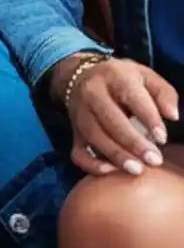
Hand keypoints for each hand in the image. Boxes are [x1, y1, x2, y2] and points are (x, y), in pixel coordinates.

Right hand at [54, 54, 179, 175]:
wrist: (80, 76)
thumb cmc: (122, 80)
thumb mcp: (145, 76)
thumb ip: (164, 93)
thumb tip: (172, 116)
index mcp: (113, 76)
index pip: (131, 96)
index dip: (148, 118)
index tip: (162, 138)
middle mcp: (92, 93)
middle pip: (110, 120)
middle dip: (133, 142)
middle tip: (154, 160)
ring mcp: (79, 113)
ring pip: (94, 136)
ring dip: (116, 155)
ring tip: (137, 169)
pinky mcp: (74, 132)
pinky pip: (78, 152)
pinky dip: (90, 164)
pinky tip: (109, 171)